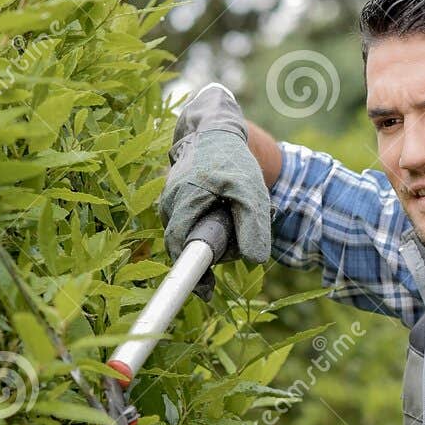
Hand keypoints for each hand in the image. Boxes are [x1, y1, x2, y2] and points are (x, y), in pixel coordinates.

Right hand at [158, 83, 271, 265]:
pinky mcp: (178, 205)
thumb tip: (255, 261)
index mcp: (182, 201)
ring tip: (238, 213)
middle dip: (220, 247)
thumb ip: (253, 225)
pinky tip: (230, 210)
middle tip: (244, 237)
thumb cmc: (232, 159)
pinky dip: (215, 225)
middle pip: (192, 244)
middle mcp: (169, 205)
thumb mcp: (250, 191)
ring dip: (221, 235)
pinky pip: (195, 226)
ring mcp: (171, 204)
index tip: (207, 293)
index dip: (192, 274)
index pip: (180, 247)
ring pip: (195, 236)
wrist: (214, 132)